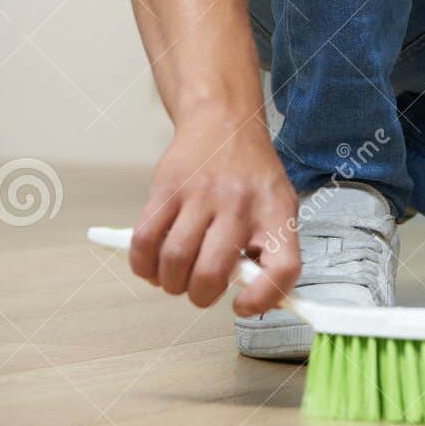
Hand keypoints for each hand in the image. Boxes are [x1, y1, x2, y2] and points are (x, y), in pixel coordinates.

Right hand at [129, 107, 298, 313]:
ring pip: (174, 261)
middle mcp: (240, 203)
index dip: (263, 299)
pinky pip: (145, 240)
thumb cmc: (252, 173)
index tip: (243, 306)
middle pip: (210, 273)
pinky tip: (152, 264)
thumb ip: (271, 250)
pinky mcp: (167, 188)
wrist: (222, 119)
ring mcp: (201, 194)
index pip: (282, 267)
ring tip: (176, 277)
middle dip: (200, 296)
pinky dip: (143, 265)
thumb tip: (254, 299)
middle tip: (200, 290)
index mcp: (276, 212)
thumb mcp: (278, 204)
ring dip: (170, 283)